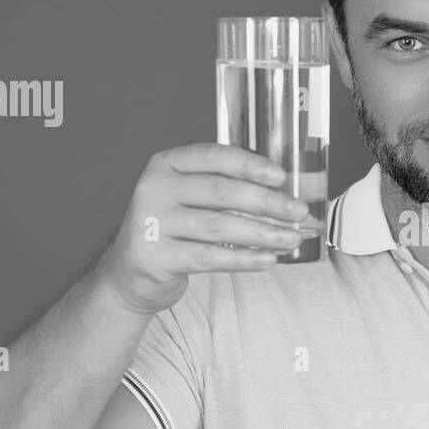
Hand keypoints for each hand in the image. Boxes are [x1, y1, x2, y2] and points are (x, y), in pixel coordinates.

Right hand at [94, 143, 309, 314]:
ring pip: (218, 226)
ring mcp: (152, 223)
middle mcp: (155, 189)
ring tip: (290, 238)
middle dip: (267, 202)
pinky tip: (268, 260)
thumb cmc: (173, 229)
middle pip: (221, 192)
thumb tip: (284, 193)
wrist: (129, 272)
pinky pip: (209, 258)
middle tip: (298, 212)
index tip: (280, 176)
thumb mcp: (188, 198)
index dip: (249, 164)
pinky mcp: (155, 257)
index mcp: (166, 165)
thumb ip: (224, 188)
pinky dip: (244, 259)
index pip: (212, 156)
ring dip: (262, 233)